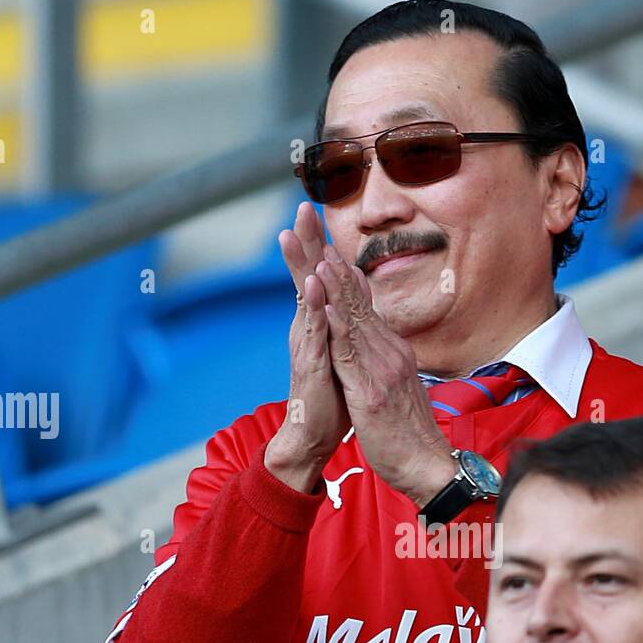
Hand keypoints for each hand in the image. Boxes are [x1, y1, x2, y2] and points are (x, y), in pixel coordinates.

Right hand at [267, 203, 349, 489]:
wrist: (313, 437)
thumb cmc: (330, 398)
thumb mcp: (342, 355)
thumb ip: (344, 327)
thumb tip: (348, 301)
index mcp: (319, 325)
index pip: (320, 278)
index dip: (320, 246)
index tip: (318, 211)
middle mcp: (309, 330)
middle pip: (307, 277)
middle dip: (306, 242)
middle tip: (303, 206)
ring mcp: (308, 346)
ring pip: (304, 298)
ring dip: (300, 264)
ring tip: (294, 233)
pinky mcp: (312, 365)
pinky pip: (313, 331)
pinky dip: (312, 305)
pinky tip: (311, 283)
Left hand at [316, 242, 456, 505]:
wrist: (426, 466)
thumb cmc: (409, 435)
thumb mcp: (397, 391)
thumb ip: (387, 366)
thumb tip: (380, 351)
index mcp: (394, 354)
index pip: (366, 310)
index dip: (347, 281)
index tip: (329, 252)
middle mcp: (390, 353)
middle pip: (359, 305)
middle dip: (337, 270)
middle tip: (318, 238)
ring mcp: (382, 370)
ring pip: (355, 321)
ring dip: (336, 289)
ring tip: (318, 258)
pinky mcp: (371, 391)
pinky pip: (351, 353)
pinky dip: (338, 326)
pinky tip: (326, 306)